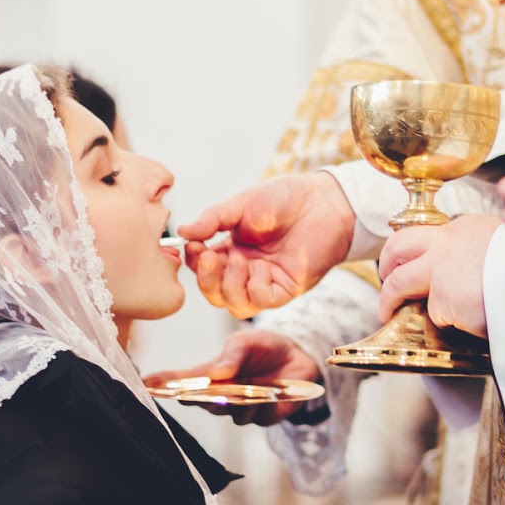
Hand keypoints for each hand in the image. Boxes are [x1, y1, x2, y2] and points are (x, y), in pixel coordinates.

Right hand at [144, 329, 323, 426]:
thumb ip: (232, 355)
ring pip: (230, 413)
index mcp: (211, 375)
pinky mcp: (265, 416)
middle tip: (187, 392)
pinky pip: (258, 416)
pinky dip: (260, 406)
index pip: (183, 382)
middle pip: (202, 402)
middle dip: (194, 398)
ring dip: (232, 403)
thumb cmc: (264, 347)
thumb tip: (216, 373)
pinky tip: (265, 396)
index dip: (163, 384)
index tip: (145, 383)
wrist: (300, 355)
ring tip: (234, 393)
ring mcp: (243, 408)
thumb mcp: (246, 342)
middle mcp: (222, 396)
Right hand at [179, 172, 355, 317]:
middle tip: (210, 256)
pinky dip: (255, 287)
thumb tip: (182, 232)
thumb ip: (213, 220)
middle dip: (207, 280)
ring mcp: (267, 281)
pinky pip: (262, 303)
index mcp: (232, 250)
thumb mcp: (240, 205)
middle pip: (215, 294)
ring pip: (236, 306)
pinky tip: (261, 266)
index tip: (193, 245)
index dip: (194, 262)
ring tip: (240, 259)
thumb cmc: (284, 199)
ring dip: (230, 286)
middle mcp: (247, 270)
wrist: (322, 199)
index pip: (204, 269)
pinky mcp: (287, 288)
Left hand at [378, 215, 500, 337]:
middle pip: (398, 245)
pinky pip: (433, 312)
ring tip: (387, 312)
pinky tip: (456, 327)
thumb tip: (488, 250)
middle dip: (386, 263)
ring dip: (388, 298)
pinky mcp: (443, 296)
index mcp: (465, 226)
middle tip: (386, 278)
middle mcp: (447, 241)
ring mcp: (441, 267)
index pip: (427, 235)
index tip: (413, 265)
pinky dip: (441, 321)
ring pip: (398, 280)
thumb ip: (488, 248)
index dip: (416, 252)